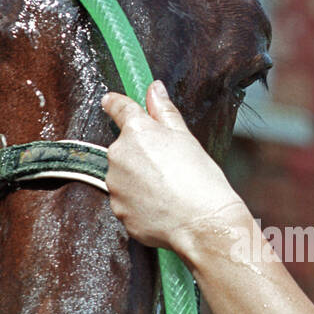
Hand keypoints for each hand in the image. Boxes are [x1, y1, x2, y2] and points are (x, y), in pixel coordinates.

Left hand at [101, 83, 247, 255]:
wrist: (204, 224)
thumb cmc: (201, 180)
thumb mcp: (186, 138)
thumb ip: (164, 112)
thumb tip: (154, 89)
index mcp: (136, 132)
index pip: (118, 108)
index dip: (115, 104)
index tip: (110, 101)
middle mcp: (119, 156)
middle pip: (124, 149)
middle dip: (140, 154)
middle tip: (167, 166)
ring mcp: (116, 187)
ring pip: (124, 178)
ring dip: (139, 181)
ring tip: (167, 191)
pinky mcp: (119, 212)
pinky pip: (127, 203)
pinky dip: (140, 204)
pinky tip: (162, 207)